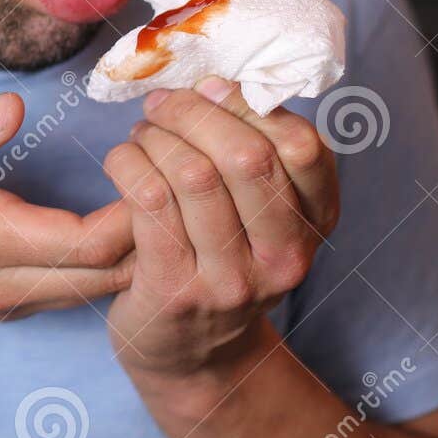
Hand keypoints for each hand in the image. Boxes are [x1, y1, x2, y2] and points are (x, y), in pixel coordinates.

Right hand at [0, 92, 134, 322]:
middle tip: (170, 172)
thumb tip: (12, 109)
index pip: (87, 243)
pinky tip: (122, 222)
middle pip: (110, 277)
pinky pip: (77, 294)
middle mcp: (2, 283)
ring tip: (155, 191)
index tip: (147, 156)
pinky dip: (111, 264)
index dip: (134, 208)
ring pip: (99, 292)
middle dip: (151, 231)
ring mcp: (6, 301)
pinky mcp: (7, 305)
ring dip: (137, 251)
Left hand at [101, 77, 337, 398]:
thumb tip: (217, 81)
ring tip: (141, 134)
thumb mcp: (263, 218)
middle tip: (161, 105)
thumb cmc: (221, 261)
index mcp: (315, 226)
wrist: (192, 355)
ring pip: (193, 173)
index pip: (303, 147)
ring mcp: (231, 279)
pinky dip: (127, 163)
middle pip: (246, 156)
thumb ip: (259, 157)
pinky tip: (121, 160)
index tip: (210, 88)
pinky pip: (148, 200)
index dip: (250, 104)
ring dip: (156, 137)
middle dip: (193, 113)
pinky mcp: (176, 290)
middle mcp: (283, 257)